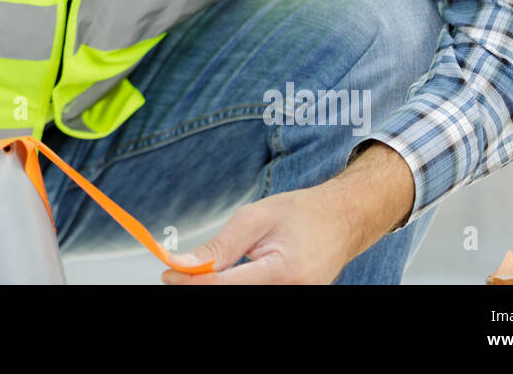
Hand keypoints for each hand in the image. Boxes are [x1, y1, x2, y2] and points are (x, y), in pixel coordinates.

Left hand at [160, 184, 357, 283]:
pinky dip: (237, 287)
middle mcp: (293, 293)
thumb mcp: (256, 217)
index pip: (225, 286)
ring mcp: (297, 299)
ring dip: (220, 286)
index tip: (168, 273)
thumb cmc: (303, 213)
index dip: (192, 281)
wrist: (345, 219)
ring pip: (243, 297)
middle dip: (204, 286)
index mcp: (284, 272)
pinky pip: (257, 296)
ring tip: (207, 270)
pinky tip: (229, 277)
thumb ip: (221, 245)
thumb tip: (184, 263)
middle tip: (181, 273)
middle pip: (232, 297)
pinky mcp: (295, 299)